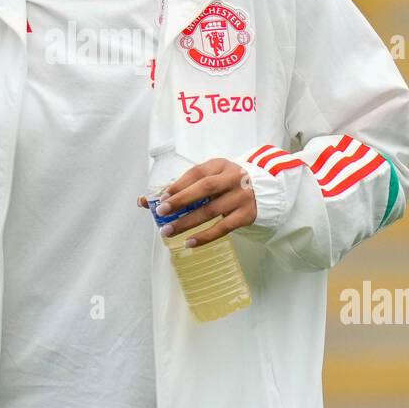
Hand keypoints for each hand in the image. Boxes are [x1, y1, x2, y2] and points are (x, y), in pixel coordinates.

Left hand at [136, 157, 256, 247]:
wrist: (264, 192)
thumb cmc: (227, 185)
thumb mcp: (210, 178)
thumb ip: (181, 188)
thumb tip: (144, 201)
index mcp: (220, 165)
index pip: (196, 172)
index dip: (178, 185)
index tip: (161, 197)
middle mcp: (233, 178)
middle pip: (205, 188)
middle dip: (181, 200)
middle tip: (162, 212)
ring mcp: (241, 197)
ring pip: (212, 210)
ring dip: (188, 222)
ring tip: (168, 231)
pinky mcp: (247, 215)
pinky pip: (223, 228)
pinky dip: (205, 236)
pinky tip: (189, 242)